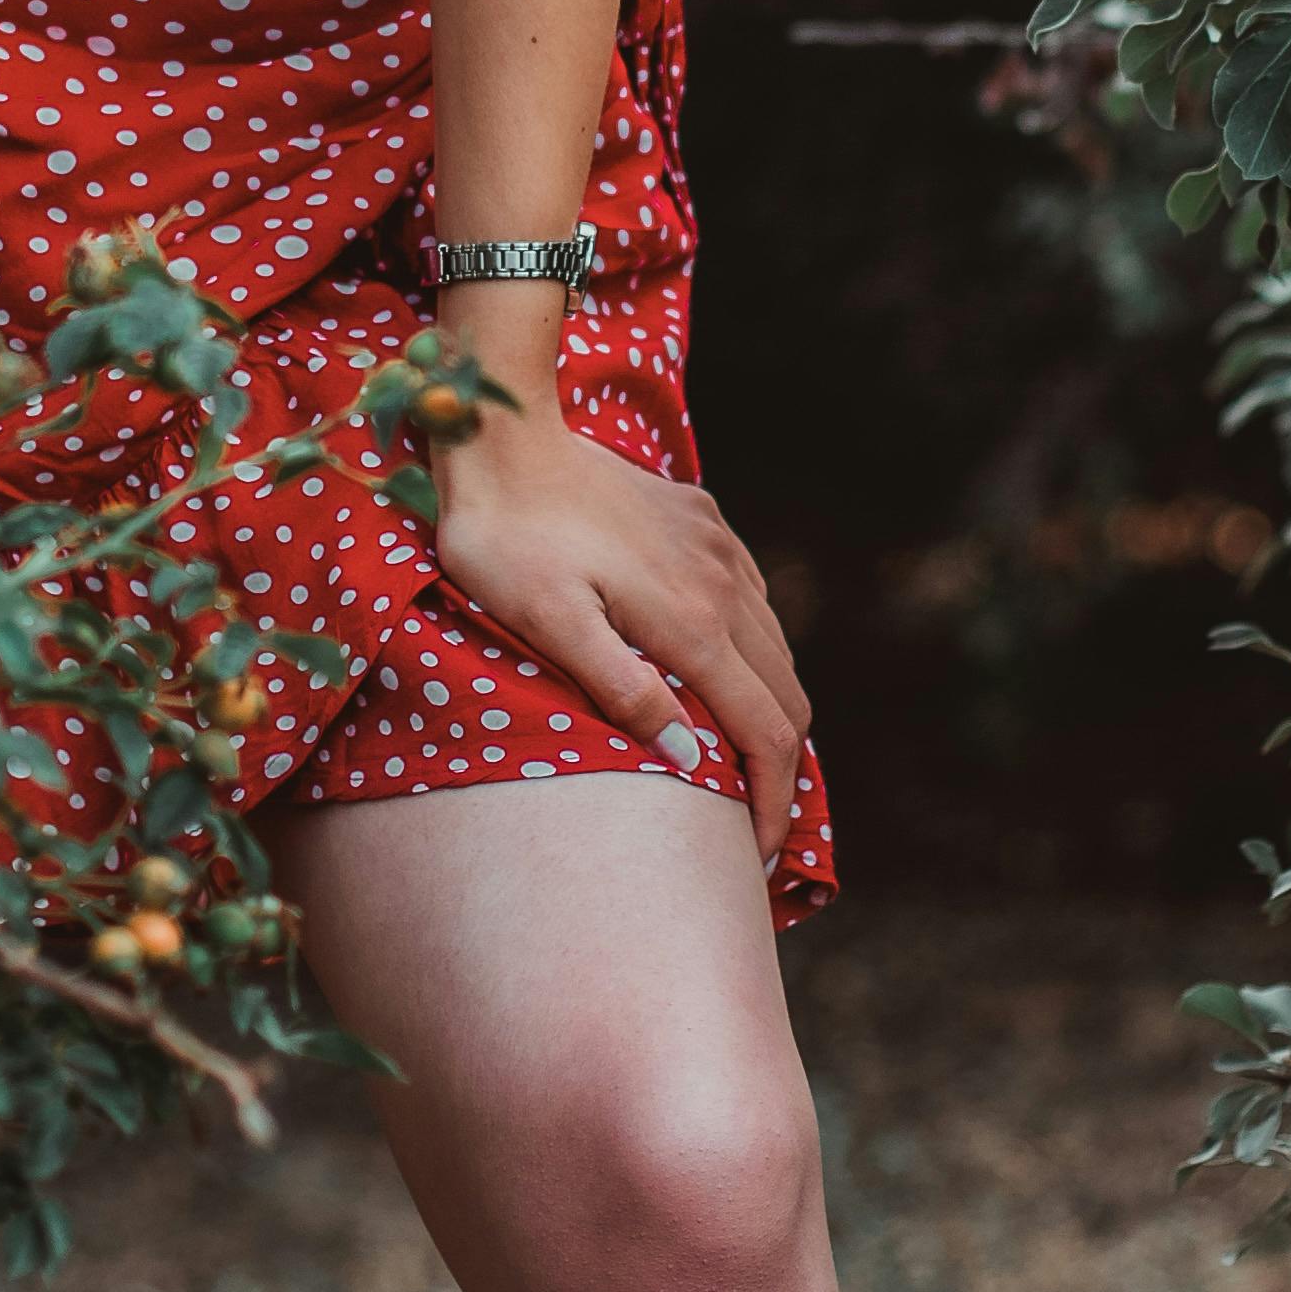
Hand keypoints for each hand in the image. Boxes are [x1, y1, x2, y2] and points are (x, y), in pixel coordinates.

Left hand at [427, 390, 809, 866]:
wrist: (502, 435)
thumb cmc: (506, 541)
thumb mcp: (547, 625)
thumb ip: (622, 688)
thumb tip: (686, 758)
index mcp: (692, 623)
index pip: (767, 734)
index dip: (774, 804)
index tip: (761, 856)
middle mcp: (723, 585)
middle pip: (788, 697)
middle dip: (783, 771)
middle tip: (752, 829)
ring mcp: (718, 549)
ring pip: (776, 649)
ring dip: (771, 712)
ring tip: (739, 765)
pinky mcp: (703, 520)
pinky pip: (753, 602)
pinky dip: (755, 655)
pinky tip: (720, 675)